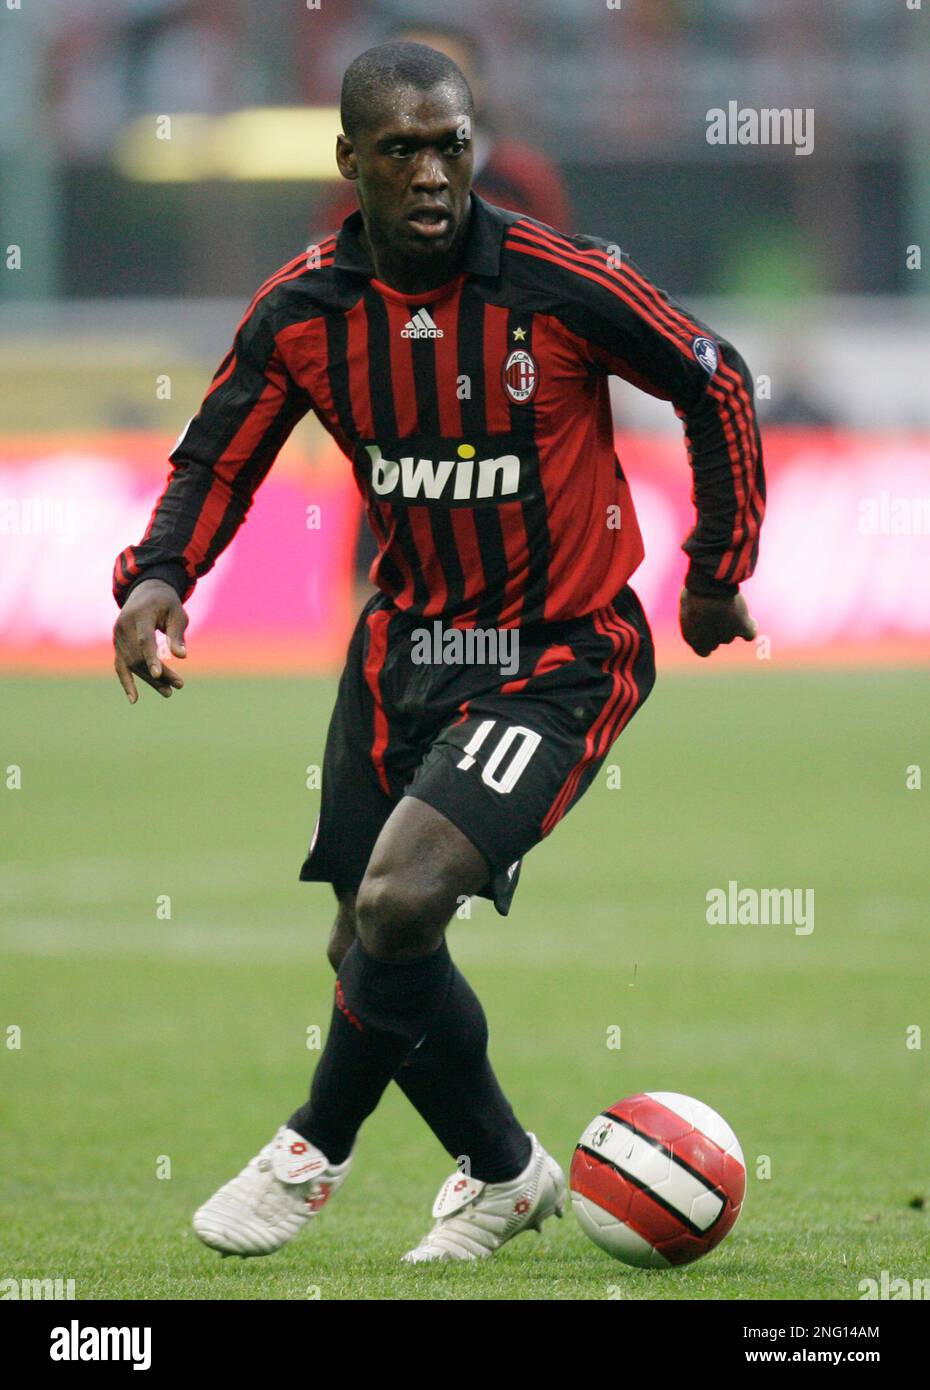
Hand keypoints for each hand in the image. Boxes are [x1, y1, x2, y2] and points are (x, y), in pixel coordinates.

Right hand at [113, 579, 188, 702]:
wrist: (146, 592)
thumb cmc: (166, 603)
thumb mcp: (177, 613)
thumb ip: (177, 634)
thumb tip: (182, 657)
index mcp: (139, 614)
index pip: (144, 639)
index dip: (151, 658)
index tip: (159, 675)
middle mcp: (124, 626)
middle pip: (139, 656)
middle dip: (159, 673)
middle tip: (179, 685)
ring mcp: (117, 636)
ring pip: (131, 663)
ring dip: (149, 679)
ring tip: (169, 692)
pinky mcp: (117, 644)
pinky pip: (120, 665)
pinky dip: (127, 682)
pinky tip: (134, 699)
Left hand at [679, 587, 756, 658]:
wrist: (708, 585)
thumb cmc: (694, 593)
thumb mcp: (687, 606)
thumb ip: (694, 617)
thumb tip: (700, 614)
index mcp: (695, 640)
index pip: (703, 651)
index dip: (705, 639)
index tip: (705, 627)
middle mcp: (712, 642)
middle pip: (718, 641)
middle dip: (717, 629)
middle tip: (715, 611)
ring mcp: (728, 635)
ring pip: (731, 634)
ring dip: (729, 624)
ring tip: (725, 604)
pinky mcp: (743, 626)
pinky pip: (750, 634)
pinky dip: (751, 628)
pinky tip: (748, 620)